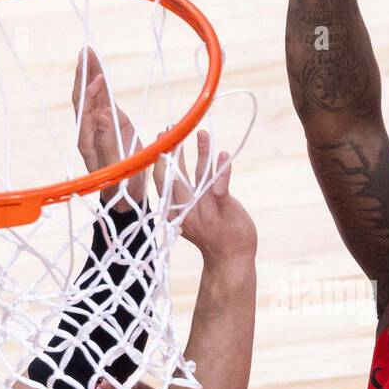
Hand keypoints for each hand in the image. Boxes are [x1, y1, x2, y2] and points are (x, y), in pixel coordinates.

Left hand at [73, 46, 145, 210]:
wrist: (126, 194)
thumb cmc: (121, 184)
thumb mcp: (117, 166)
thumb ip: (108, 142)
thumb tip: (101, 114)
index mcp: (88, 139)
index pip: (85, 110)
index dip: (89, 92)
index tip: (99, 78)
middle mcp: (91, 129)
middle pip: (83, 96)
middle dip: (84, 74)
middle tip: (85, 51)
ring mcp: (102, 124)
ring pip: (93, 95)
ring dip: (91, 74)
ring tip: (89, 52)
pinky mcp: (113, 123)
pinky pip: (104, 100)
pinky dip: (101, 84)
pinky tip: (99, 70)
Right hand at [157, 128, 256, 264]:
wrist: (229, 259)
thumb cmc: (210, 236)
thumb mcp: (188, 217)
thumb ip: (182, 196)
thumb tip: (171, 175)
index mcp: (175, 211)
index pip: (162, 182)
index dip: (159, 160)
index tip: (159, 141)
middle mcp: (187, 208)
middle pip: (176, 175)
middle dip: (173, 151)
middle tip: (169, 129)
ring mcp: (206, 208)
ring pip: (200, 174)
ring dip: (201, 152)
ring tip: (202, 133)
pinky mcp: (224, 207)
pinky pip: (221, 184)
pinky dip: (222, 169)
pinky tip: (222, 154)